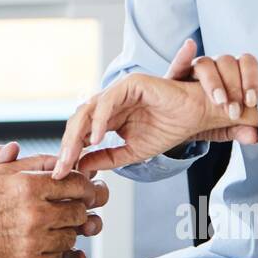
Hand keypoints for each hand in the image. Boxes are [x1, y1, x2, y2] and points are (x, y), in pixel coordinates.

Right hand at [0, 143, 108, 257]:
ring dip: (66, 229)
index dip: (87, 186)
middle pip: (80, 211)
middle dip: (79, 208)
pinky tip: (42, 240)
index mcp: (26, 186)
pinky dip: (54, 249)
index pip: (77, 183)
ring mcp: (33, 241)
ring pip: (72, 235)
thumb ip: (10, 158)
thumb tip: (18, 147)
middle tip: (73, 207)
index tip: (87, 189)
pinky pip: (58, 256)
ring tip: (52, 223)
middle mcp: (33, 213)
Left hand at [52, 72, 257, 176]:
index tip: (61, 174)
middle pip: (78, 121)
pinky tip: (94, 140)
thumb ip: (108, 158)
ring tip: (71, 156)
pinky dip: (99, 121)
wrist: (197, 116)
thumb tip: (81, 166)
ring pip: (88, 110)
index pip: (81, 133)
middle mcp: (109, 102)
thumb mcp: (133, 151)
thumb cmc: (170, 129)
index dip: (70, 152)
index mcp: (108, 116)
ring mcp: (118, 91)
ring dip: (76, 135)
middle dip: (67, 145)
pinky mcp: (129, 84)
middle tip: (60, 168)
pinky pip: (107, 103)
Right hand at [165, 38, 257, 143]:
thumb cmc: (203, 119)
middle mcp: (215, 69)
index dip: (251, 79)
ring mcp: (195, 70)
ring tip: (218, 99)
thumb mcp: (221, 128)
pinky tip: (189, 46)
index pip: (246, 64)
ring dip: (214, 81)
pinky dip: (184, 54)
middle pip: (228, 62)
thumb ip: (237, 129)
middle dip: (234, 85)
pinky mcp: (175, 75)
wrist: (177, 123)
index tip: (251, 101)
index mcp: (231, 76)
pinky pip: (179, 63)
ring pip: (207, 63)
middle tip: (234, 108)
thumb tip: (255, 135)